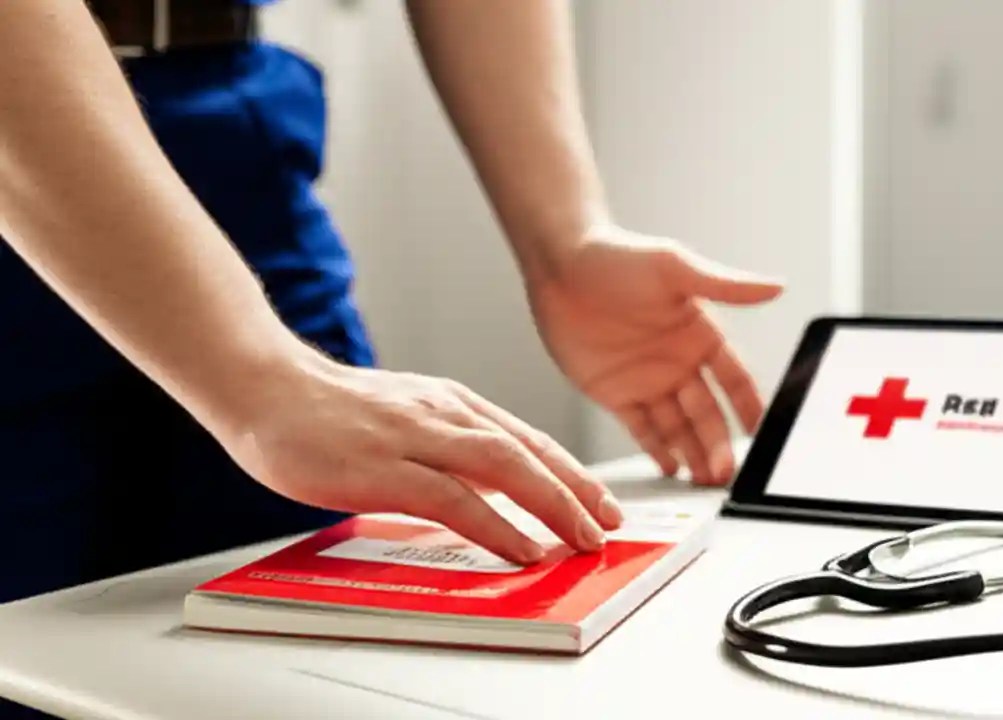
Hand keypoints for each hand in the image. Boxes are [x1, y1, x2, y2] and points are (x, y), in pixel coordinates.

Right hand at [211, 348, 621, 564]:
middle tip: (608, 525)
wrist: (265, 386)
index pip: (527, 439)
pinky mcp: (385, 465)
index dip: (571, 472)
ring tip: (581, 539)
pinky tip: (521, 546)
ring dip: (552, 505)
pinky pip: (455, 498)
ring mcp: (416, 436)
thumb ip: (444, 447)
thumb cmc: (329, 410)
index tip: (600, 501)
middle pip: (529, 452)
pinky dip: (496, 524)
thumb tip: (485, 488)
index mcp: (451, 403)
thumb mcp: (404, 419)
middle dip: (577, 491)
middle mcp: (444, 414)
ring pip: (504, 467)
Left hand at [526, 225, 783, 484]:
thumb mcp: (676, 268)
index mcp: (699, 334)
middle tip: (728, 472)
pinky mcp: (614, 392)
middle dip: (719, 444)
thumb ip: (726, 286)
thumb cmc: (618, 256)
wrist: (559, 263)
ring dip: (694, 453)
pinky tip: (672, 467)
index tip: (764, 431)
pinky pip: (641, 428)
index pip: (734, 379)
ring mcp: (647, 379)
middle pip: (707, 412)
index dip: (748, 405)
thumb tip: (776, 286)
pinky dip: (657, 449)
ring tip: (706, 480)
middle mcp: (678, 362)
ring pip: (678, 426)